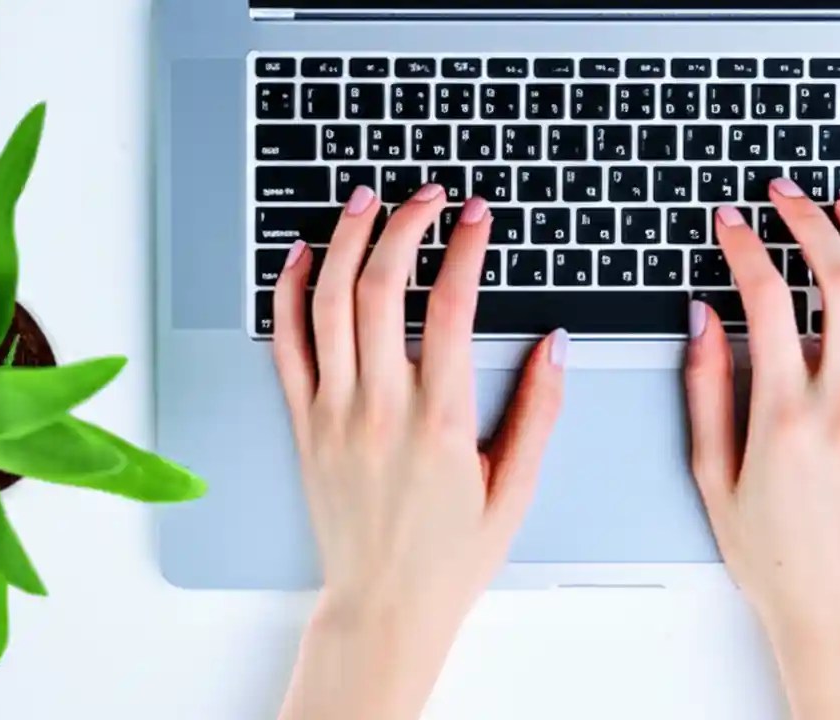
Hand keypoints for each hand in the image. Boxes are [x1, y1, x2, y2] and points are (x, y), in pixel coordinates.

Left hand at [272, 184, 566, 719]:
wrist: (383, 608)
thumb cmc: (451, 558)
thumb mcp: (515, 490)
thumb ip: (538, 413)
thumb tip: (554, 345)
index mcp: (440, 423)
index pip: (449, 309)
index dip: (465, 249)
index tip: (477, 215)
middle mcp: (380, 410)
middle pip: (379, 289)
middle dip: (405, 226)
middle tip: (427, 196)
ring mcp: (334, 414)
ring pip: (327, 305)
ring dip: (344, 242)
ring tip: (366, 202)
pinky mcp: (304, 425)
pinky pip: (286, 345)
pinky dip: (288, 293)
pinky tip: (300, 257)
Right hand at [687, 180, 839, 718]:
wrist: (834, 605)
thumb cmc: (768, 551)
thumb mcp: (712, 474)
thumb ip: (706, 390)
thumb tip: (702, 318)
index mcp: (784, 415)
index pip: (764, 301)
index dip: (744, 248)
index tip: (730, 222)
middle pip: (839, 284)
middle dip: (809, 224)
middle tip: (786, 195)